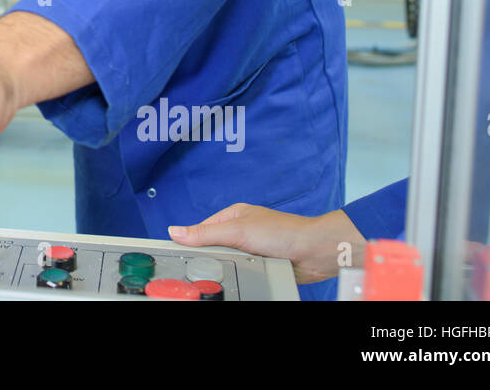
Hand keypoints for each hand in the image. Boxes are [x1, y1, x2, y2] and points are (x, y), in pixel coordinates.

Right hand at [168, 203, 366, 284]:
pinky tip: (246, 274)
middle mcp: (243, 230)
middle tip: (213, 263)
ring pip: (230, 261)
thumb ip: (205, 233)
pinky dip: (244, 274)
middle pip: (215, 247)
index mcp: (234, 214)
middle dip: (215, 256)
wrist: (314, 252)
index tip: (182, 253)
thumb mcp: (237, 230)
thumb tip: (176, 231)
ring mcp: (253, 248)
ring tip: (236, 266)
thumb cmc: (283, 232)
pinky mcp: (262, 263)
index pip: (203, 228)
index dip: (193, 241)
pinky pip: (244, 271)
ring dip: (232, 266)